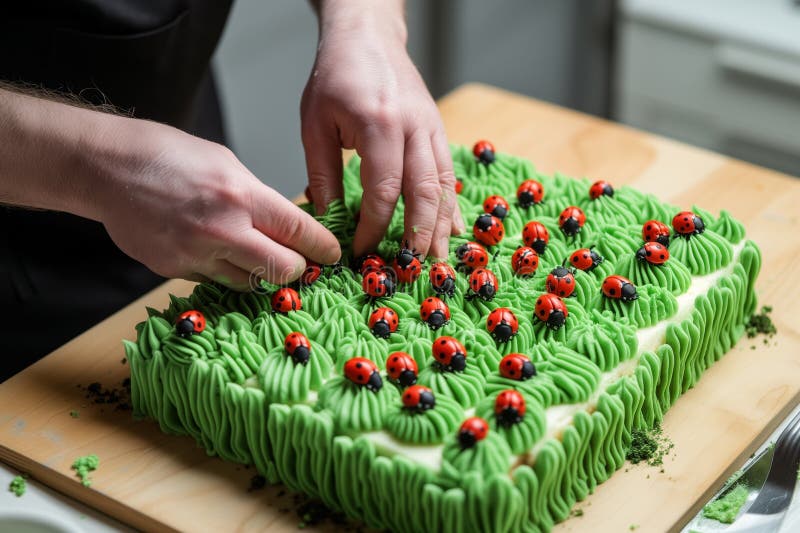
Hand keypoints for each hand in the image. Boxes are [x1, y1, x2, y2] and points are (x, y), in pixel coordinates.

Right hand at [93, 120, 340, 289]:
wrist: (107, 167)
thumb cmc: (168, 156)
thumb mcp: (226, 164)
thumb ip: (258, 199)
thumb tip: (285, 226)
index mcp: (242, 196)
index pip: (299, 233)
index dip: (323, 249)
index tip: (331, 255)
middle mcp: (222, 230)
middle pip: (282, 270)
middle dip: (297, 269)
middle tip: (299, 263)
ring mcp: (196, 254)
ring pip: (250, 283)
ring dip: (259, 273)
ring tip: (253, 254)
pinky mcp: (173, 270)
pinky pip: (214, 280)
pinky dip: (223, 270)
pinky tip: (214, 250)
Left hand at [300, 0, 464, 259]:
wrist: (368, 36)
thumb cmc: (336, 77)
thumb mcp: (315, 124)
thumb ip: (323, 174)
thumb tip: (329, 222)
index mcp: (379, 125)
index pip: (383, 190)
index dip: (374, 227)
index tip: (362, 252)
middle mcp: (413, 127)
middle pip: (424, 192)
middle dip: (419, 235)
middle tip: (412, 268)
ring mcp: (432, 128)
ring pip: (444, 185)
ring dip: (442, 227)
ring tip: (439, 261)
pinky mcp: (438, 130)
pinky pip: (450, 173)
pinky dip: (452, 205)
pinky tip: (453, 229)